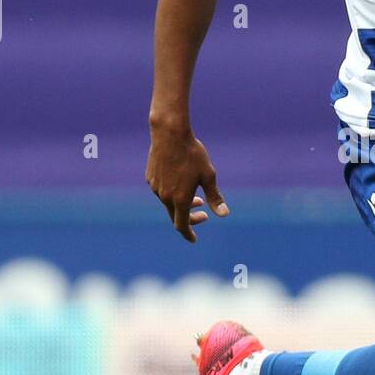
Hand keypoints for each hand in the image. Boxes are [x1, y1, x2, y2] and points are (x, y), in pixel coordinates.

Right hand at [145, 124, 228, 241]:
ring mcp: (155, 187)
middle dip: (190, 218)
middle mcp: (164, 196)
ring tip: (196, 196)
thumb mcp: (208, 176)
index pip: (182, 226)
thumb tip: (224, 215)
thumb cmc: (192, 154)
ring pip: (168, 203)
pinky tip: (180, 181)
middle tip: (204, 212)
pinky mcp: (150, 178)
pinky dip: (172, 193)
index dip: (189, 234)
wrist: (170, 134)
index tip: (194, 239)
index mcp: (180, 199)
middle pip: (176, 216)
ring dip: (182, 204)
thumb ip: (215, 197)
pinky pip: (161, 191)